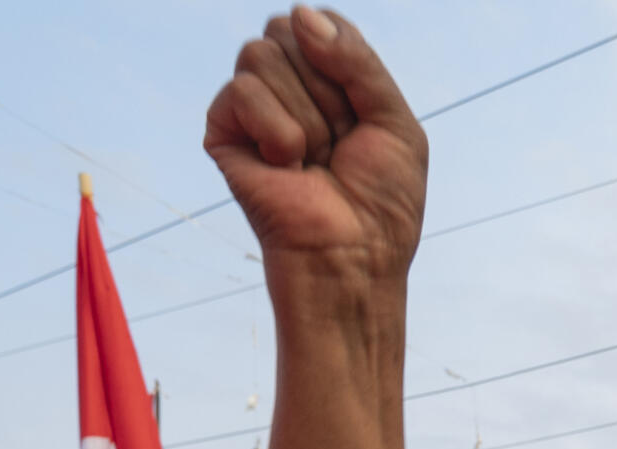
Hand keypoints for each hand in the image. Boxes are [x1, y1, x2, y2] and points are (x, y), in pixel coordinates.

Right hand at [204, 7, 425, 288]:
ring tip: (313, 162)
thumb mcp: (394, 122)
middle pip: (290, 30)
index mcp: (328, 79)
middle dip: (327, 91)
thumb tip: (299, 13)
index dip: (349, 64)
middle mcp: (286, 84)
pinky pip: (242, 90)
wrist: (353, 258)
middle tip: (338, 146)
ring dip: (306, 118)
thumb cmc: (381, 202)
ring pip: (263, 54)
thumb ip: (358, 60)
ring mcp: (252, 106)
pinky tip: (286, 168)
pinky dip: (277, 132)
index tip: (362, 117)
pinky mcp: (222, 129)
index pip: (325, 24)